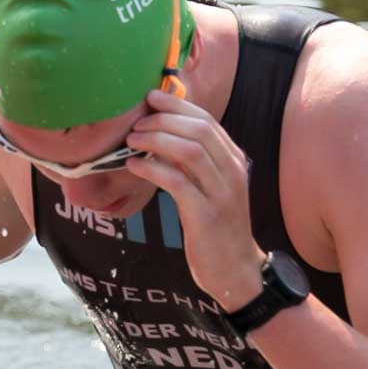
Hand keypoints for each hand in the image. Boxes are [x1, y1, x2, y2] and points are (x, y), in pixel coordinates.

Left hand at [125, 88, 265, 310]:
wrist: (236, 270)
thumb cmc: (217, 229)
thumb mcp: (210, 189)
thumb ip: (194, 164)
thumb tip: (160, 138)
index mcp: (234, 160)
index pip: (206, 120)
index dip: (177, 105)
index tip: (151, 98)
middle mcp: (232, 171)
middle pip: (199, 129)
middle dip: (163, 120)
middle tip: (136, 124)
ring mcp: (221, 193)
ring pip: (190, 151)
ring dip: (156, 140)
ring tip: (131, 141)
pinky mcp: (206, 214)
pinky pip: (177, 182)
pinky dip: (152, 169)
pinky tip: (134, 167)